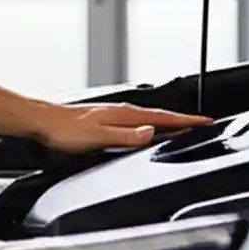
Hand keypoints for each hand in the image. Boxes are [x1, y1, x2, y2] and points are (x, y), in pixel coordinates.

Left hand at [31, 102, 212, 152]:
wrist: (43, 122)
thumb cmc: (65, 130)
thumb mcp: (98, 137)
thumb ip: (125, 136)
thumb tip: (150, 133)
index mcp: (124, 114)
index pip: (162, 118)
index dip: (185, 121)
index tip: (205, 121)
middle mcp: (121, 112)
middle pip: (160, 116)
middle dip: (182, 120)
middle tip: (202, 124)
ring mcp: (114, 115)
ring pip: (149, 119)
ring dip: (168, 123)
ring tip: (183, 127)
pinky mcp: (107, 120)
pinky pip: (137, 122)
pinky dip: (151, 126)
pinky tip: (148, 131)